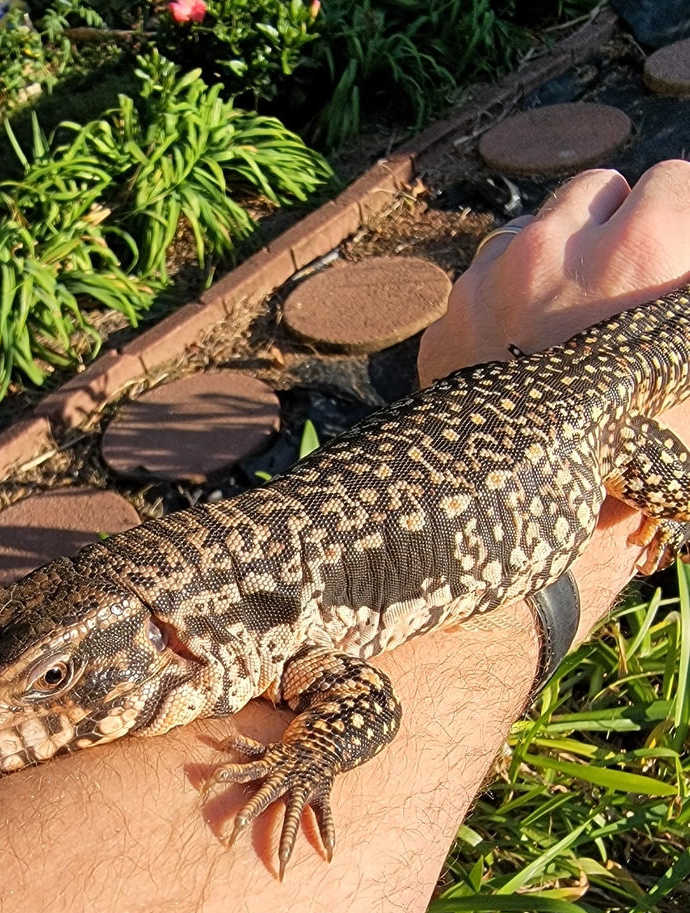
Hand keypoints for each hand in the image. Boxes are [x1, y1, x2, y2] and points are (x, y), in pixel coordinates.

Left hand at [418, 160, 689, 445]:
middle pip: (600, 191)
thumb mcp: (683, 380)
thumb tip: (672, 289)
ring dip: (559, 258)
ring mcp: (494, 277)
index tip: (676, 259)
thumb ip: (674, 309)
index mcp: (642, 249)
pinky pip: (484, 281)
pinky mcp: (450, 319)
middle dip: (618, 228)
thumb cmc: (632, 467)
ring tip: (573, 323)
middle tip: (628, 288)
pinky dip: (506, 304)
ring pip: (536, 229)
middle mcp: (560, 245)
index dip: (682, 223)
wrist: (522, 525)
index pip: (675, 183)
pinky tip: (525, 356)